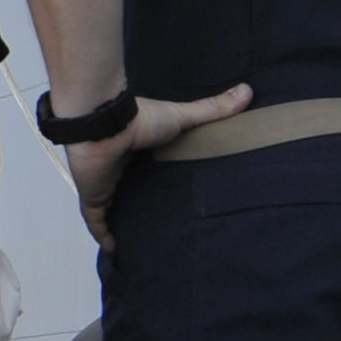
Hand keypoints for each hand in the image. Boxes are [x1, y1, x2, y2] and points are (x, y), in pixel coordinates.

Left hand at [61, 83, 253, 247]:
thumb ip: (212, 109)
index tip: (172, 196)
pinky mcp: (93, 197)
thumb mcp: (183, 116)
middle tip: (160, 226)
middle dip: (139, 206)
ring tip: (139, 242)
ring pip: (112, 208)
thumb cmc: (140, 119)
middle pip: (130, 192)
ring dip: (121, 222)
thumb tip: (248, 91)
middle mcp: (120, 169)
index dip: (155, 181)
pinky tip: (114, 250)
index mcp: (139, 152)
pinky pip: (96, 222)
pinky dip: (103, 235)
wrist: (104, 123)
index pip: (146, 170)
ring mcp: (104, 184)